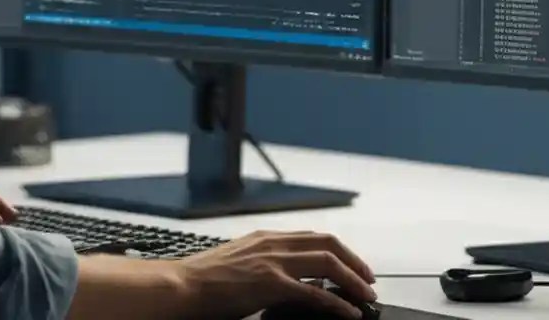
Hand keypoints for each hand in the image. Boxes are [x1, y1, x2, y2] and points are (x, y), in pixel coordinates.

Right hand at [174, 230, 376, 319]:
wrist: (180, 287)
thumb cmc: (201, 280)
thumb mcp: (239, 263)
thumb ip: (266, 265)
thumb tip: (295, 282)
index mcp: (265, 238)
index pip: (313, 237)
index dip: (339, 250)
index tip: (353, 265)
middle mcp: (272, 244)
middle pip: (327, 244)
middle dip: (354, 261)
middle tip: (368, 281)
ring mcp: (272, 262)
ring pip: (327, 263)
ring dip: (353, 280)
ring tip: (366, 297)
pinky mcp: (270, 284)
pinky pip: (315, 293)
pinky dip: (337, 303)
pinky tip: (349, 313)